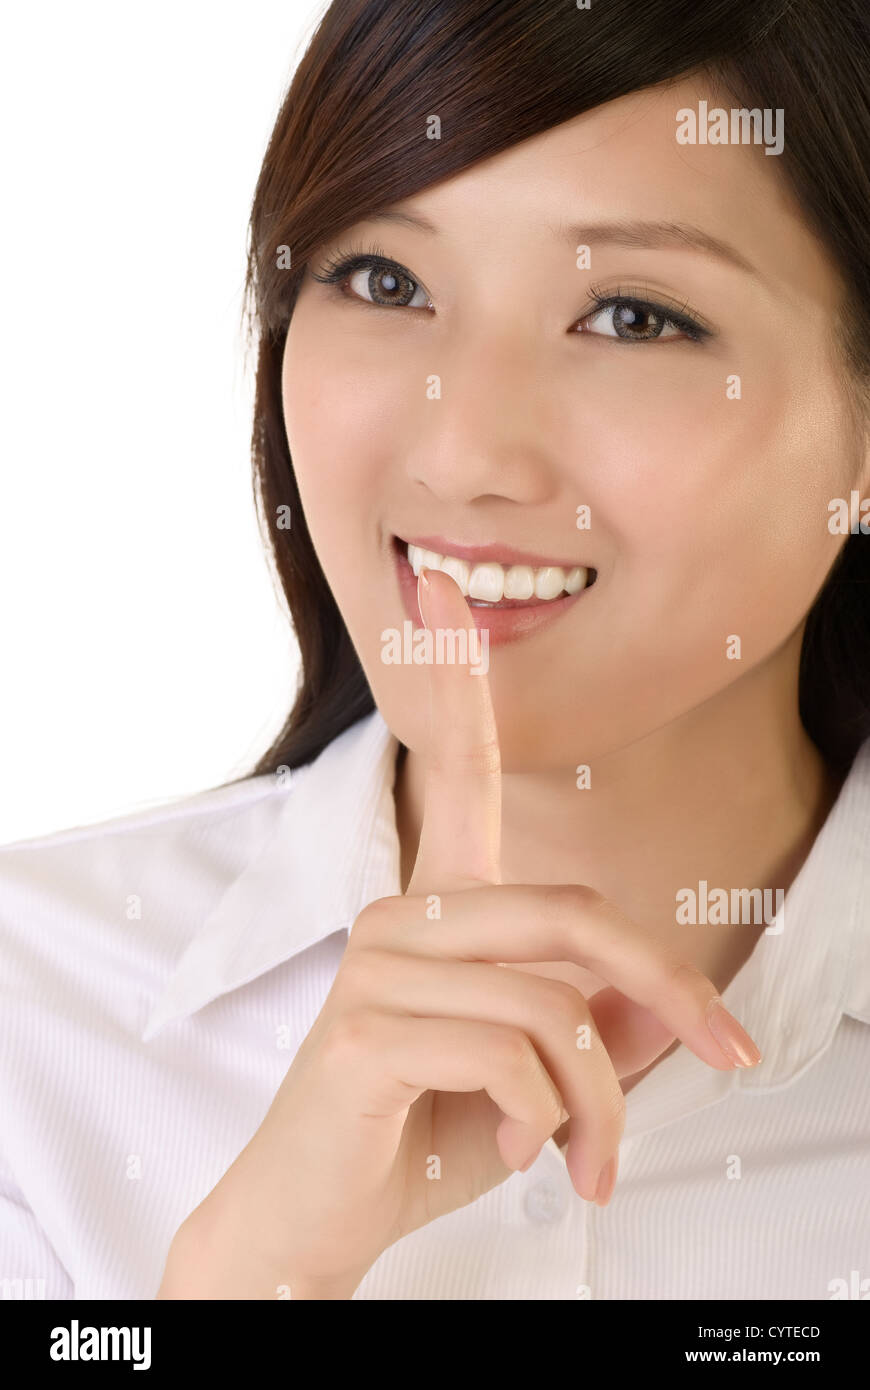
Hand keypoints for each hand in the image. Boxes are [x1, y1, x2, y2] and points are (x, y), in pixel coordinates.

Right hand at [162, 566, 759, 1298]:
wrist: (315, 1224)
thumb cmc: (417, 1138)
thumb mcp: (539, 1084)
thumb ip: (601, 1030)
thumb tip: (668, 1010)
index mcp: (441, 910)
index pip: (459, 774)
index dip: (455, 679)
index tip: (439, 591)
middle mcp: (404, 913)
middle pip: (576, 913)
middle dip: (673, 991)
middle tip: (731, 1056)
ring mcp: (376, 961)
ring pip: (558, 1003)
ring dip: (602, 1102)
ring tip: (585, 1161)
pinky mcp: (364, 1023)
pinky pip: (516, 1054)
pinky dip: (549, 1122)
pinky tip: (517, 1149)